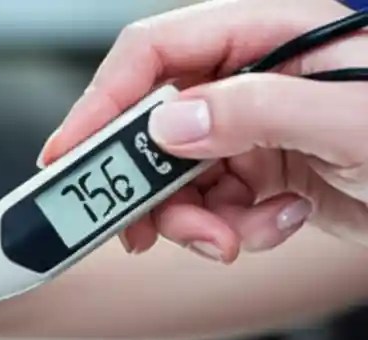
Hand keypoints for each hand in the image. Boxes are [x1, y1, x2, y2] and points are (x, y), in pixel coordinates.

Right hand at [39, 0, 367, 262]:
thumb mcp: (350, 121)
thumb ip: (254, 112)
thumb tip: (168, 123)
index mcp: (274, 33)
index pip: (160, 51)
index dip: (105, 99)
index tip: (70, 153)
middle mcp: (260, 76)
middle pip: (158, 120)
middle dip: (150, 183)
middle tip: (140, 229)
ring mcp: (263, 126)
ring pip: (181, 173)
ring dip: (195, 218)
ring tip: (231, 237)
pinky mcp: (270, 172)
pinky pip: (217, 204)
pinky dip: (233, 228)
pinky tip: (274, 227)